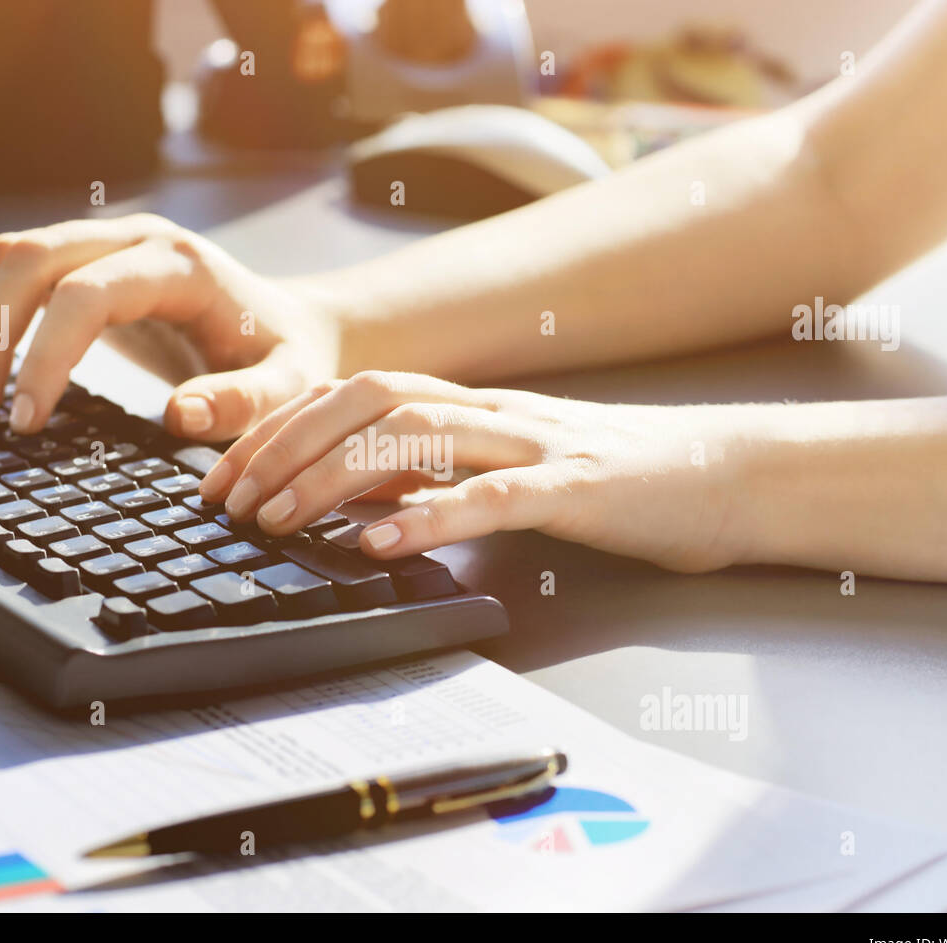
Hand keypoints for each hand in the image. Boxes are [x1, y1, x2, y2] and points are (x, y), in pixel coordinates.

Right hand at [0, 213, 341, 437]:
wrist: (290, 328)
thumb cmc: (288, 359)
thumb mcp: (287, 387)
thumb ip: (245, 402)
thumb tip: (182, 415)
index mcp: (181, 265)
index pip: (86, 293)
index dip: (45, 354)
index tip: (25, 419)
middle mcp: (137, 240)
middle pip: (32, 259)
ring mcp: (107, 246)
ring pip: (10, 259)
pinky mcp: (88, 267)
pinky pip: (14, 275)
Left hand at [198, 371, 747, 571]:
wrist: (722, 477)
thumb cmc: (611, 481)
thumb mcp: (501, 472)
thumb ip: (432, 477)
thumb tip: (349, 499)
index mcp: (471, 407)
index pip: (354, 395)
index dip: (280, 429)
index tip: (224, 476)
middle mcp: (493, 412)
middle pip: (369, 400)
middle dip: (286, 447)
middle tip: (231, 502)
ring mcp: (536, 443)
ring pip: (417, 437)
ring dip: (334, 477)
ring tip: (279, 519)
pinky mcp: (579, 488)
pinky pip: (495, 495)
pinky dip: (430, 515)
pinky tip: (379, 543)